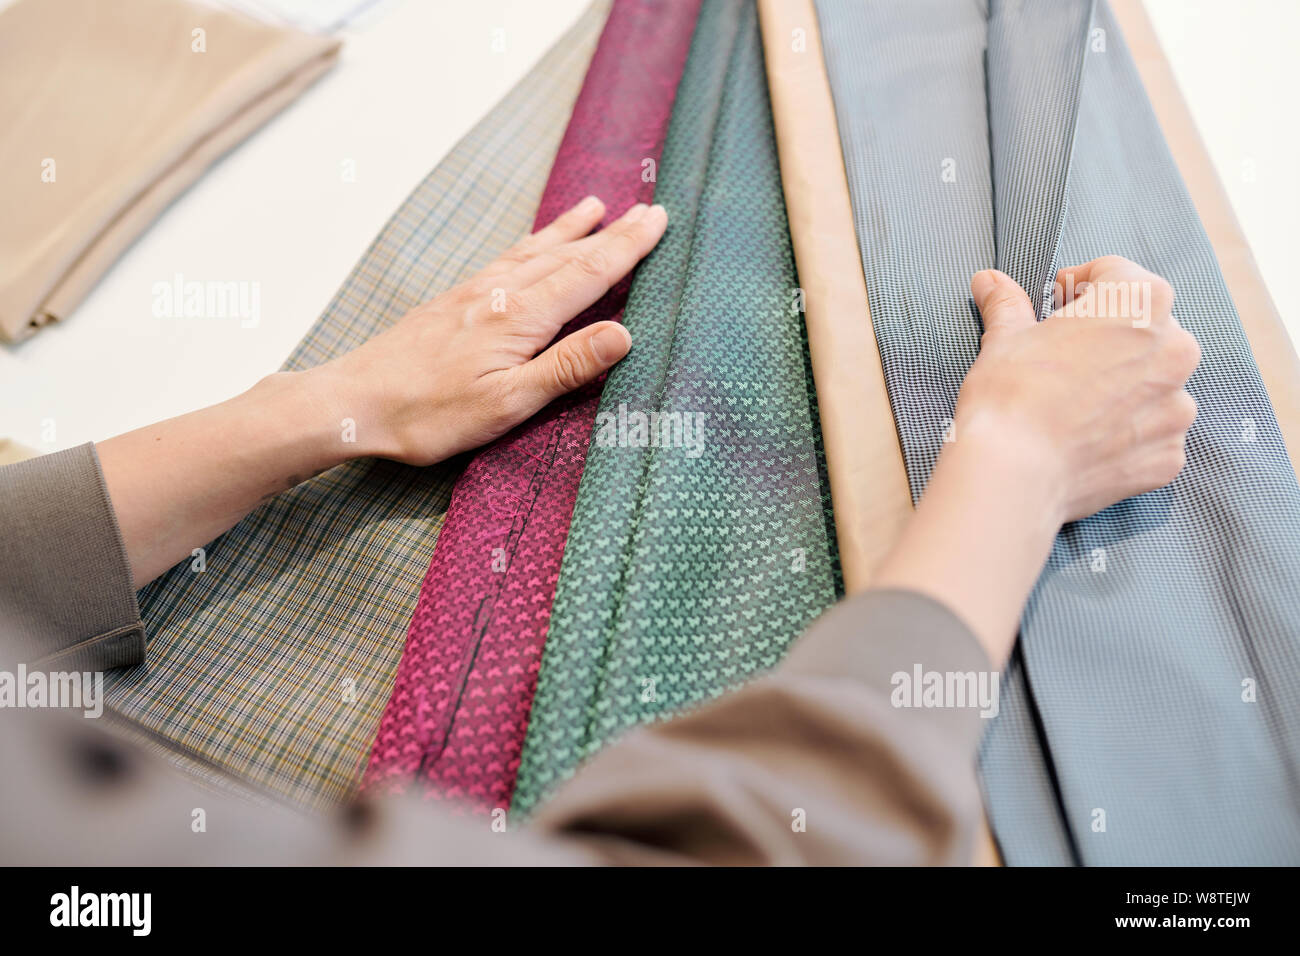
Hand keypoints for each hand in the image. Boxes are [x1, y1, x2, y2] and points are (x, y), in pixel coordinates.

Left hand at [98, 196, 666, 587]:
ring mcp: (473, 295)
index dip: (626, 248)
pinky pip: (504, 261)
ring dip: (569, 231)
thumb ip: (566, 367)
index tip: (658, 221)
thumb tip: (623, 335)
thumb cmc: (428, 414)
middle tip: (646, 210)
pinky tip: (530, 247)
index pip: (587, 275)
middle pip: (566, 256)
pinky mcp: (452, 303)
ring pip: (532, 252)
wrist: (352, 402)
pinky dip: (530, 245)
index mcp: (520, 318)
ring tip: (594, 208)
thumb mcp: (507, 403)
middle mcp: (499, 295)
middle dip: (609, 234)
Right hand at [956, 256, 1199, 523]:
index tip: (1060, 301)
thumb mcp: (1004, 338)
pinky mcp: (1169, 453)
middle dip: (1110, 336)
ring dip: (1124, 386)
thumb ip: (1007, 304)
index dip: (1080, 284)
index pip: (1117, 274)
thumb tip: (989, 282)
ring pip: (1154, 383)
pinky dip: (1127, 432)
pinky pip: (1153, 432)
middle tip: (1066, 354)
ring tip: (1077, 402)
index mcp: (1140, 304)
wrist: (1015, 474)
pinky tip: (1088, 437)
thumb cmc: (1011, 399)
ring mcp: (1176, 406)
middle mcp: (1174, 350)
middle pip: (1146, 328)